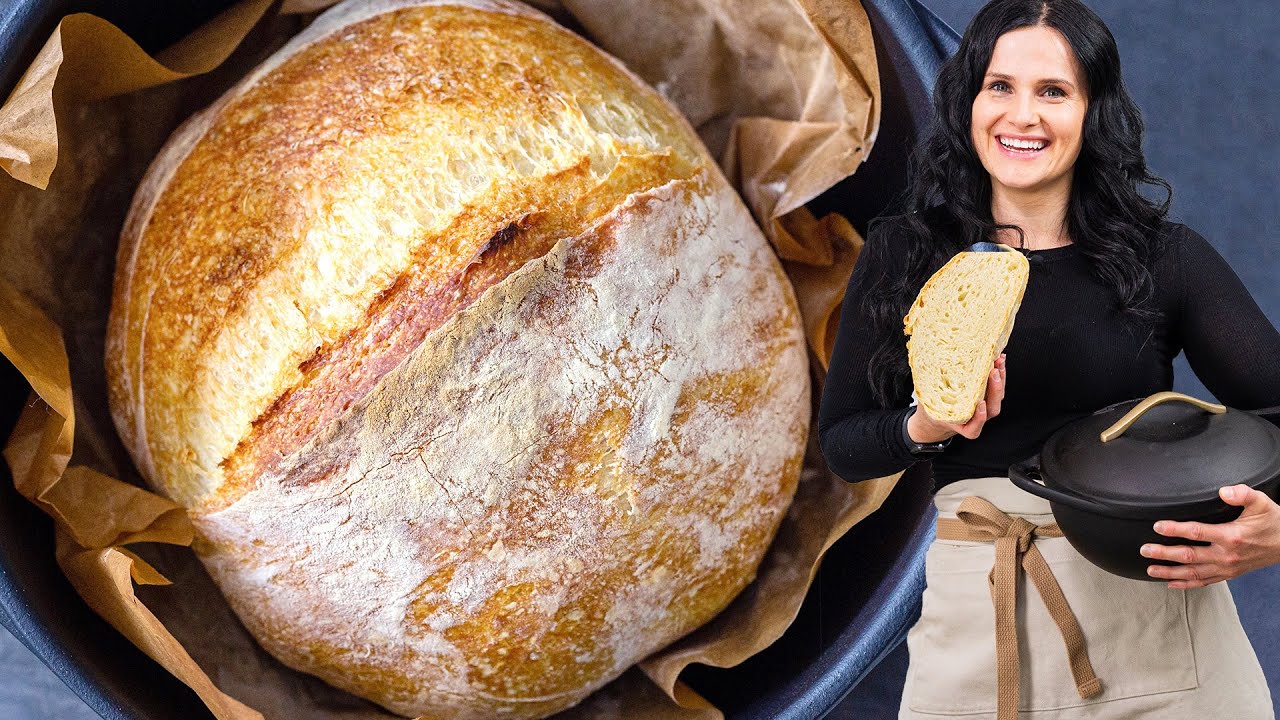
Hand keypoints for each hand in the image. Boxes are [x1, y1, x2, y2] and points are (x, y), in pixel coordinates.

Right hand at [907, 354, 1005, 441]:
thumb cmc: (935, 410)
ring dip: (1001, 378)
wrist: (938, 415)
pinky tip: (998, 359)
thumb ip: (931, 394)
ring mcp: (984, 406)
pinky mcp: (988, 396)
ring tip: (998, 361)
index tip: (981, 405)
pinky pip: (997, 387)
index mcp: (962, 425)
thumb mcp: (930, 404)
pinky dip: (1000, 373)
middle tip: (993, 373)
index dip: (979, 419)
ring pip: (998, 397)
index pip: (973, 428)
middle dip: (995, 390)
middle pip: (992, 409)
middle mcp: (977, 417)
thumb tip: (926, 371)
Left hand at [1141, 485, 1279, 588]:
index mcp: (1231, 536)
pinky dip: (1186, 584)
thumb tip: (1223, 491)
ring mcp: (1226, 567)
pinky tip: (1171, 583)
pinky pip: (1204, 582)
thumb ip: (1242, 493)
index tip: (1158, 526)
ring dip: (1170, 572)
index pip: (1197, 532)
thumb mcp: (1261, 502)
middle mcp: (1226, 555)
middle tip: (1144, 550)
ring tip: (1150, 569)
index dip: (1175, 529)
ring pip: (1193, 573)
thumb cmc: (1273, 521)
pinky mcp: (1228, 574)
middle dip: (1164, 553)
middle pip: (1189, 555)